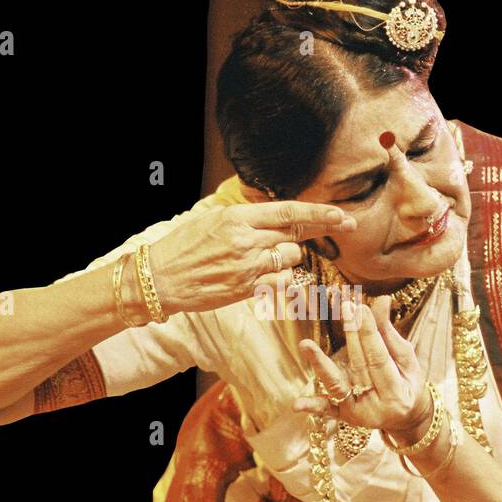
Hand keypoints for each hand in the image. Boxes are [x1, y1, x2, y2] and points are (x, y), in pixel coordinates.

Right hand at [137, 201, 356, 314]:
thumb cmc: (184, 247)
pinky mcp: (246, 289)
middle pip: (294, 236)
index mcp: (237, 218)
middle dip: (311, 233)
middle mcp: (246, 241)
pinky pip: (280, 282)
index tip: (341, 215)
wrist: (159, 279)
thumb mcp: (212, 220)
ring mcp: (247, 267)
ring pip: (290, 259)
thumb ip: (245, 218)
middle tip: (334, 229)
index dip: (319, 213)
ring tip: (262, 257)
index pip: (288, 212)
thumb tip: (277, 215)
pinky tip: (263, 276)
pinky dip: (280, 278)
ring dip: (287, 258)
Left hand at [293, 295, 431, 441]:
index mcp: (396, 393)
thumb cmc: (406, 383)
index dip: (370, 334)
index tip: (361, 307)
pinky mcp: (342, 417)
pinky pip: (326, 410)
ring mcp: (356, 413)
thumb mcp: (405, 360)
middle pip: (358, 366)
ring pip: (337, 386)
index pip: (379, 358)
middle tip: (345, 306)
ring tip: (305, 344)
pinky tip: (296, 405)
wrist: (404, 419)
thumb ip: (388, 332)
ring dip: (321, 364)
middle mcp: (375, 406)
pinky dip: (312, 406)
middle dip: (351, 334)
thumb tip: (382, 299)